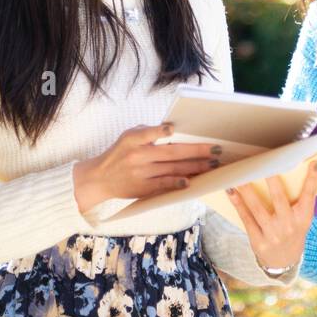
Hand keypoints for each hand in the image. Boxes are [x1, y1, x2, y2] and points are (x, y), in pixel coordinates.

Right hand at [72, 123, 221, 212]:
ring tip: (211, 164)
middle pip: (171, 152)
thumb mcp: (128, 136)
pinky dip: (176, 183)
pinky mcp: (142, 188)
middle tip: (216, 150)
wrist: (100, 178)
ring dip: (194, 167)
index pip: (149, 132)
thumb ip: (148, 132)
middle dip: (196, 151)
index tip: (176, 129)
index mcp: (133, 139)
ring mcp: (141, 173)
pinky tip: (190, 181)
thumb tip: (171, 130)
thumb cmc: (119, 153)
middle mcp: (137, 156)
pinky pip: (163, 185)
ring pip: (172, 169)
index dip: (162, 131)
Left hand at [225, 161, 316, 272]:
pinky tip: (231, 191)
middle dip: (272, 181)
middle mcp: (289, 226)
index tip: (314, 163)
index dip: (312, 180)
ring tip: (239, 175)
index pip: (309, 196)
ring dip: (247, 190)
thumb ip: (300, 199)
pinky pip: (246, 218)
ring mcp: (272, 234)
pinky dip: (238, 204)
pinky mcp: (257, 241)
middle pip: (279, 199)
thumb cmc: (292, 232)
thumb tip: (293, 169)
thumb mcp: (302, 219)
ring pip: (257, 208)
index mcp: (303, 218)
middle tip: (266, 162)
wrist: (284, 263)